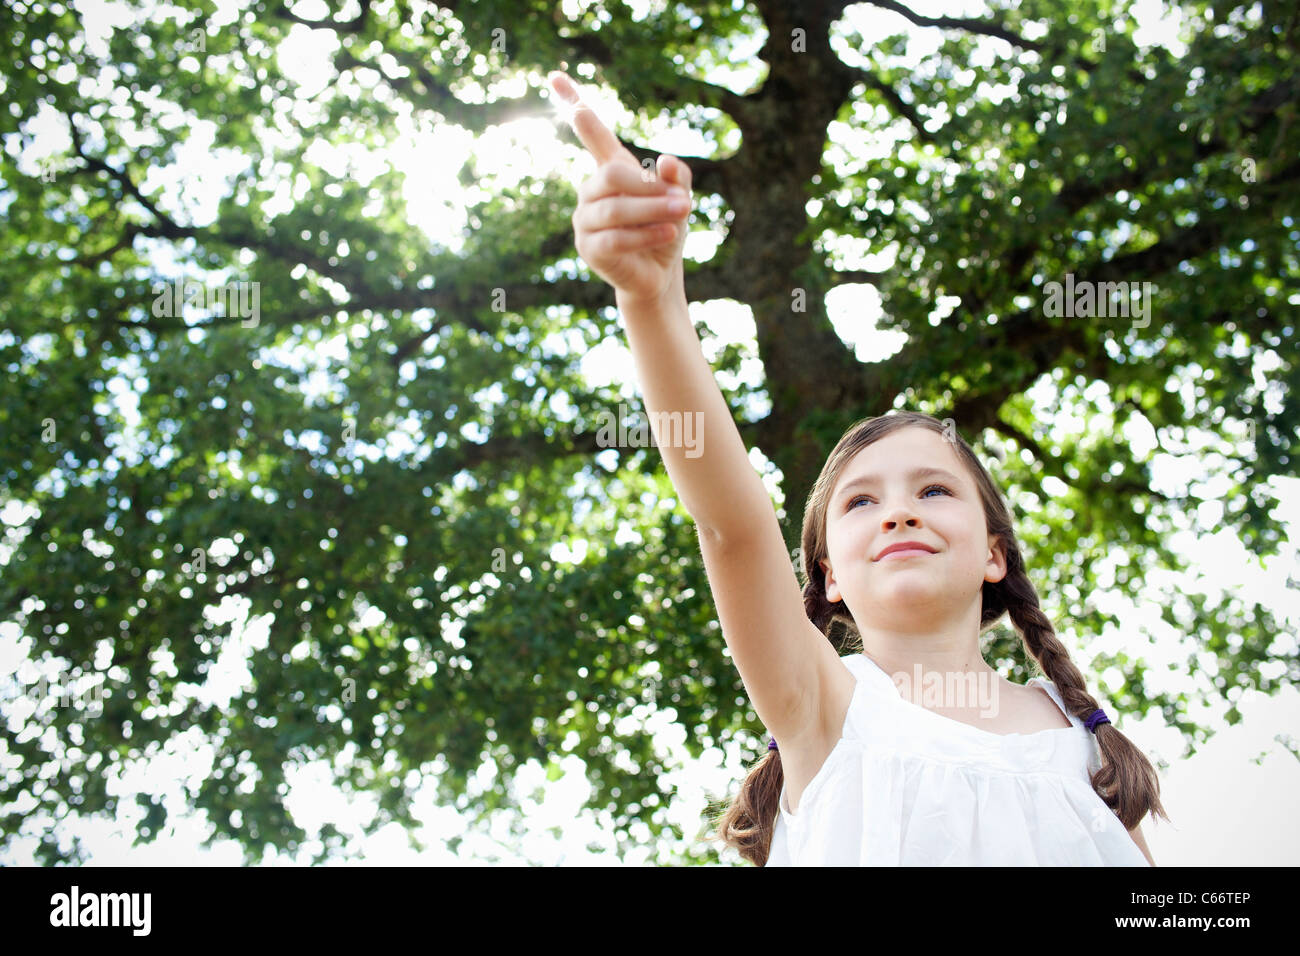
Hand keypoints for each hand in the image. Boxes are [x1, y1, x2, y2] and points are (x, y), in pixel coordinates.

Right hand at [549, 70, 691, 307]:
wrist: (658, 274)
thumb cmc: (665, 229)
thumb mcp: (678, 198)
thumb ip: (675, 177)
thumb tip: (664, 161)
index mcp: (611, 170)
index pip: (590, 133)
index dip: (573, 104)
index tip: (554, 76)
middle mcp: (591, 192)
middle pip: (611, 176)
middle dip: (648, 187)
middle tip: (684, 201)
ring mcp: (585, 221)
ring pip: (614, 209)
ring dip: (652, 211)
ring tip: (682, 215)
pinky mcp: (590, 249)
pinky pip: (614, 238)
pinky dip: (645, 234)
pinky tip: (668, 234)